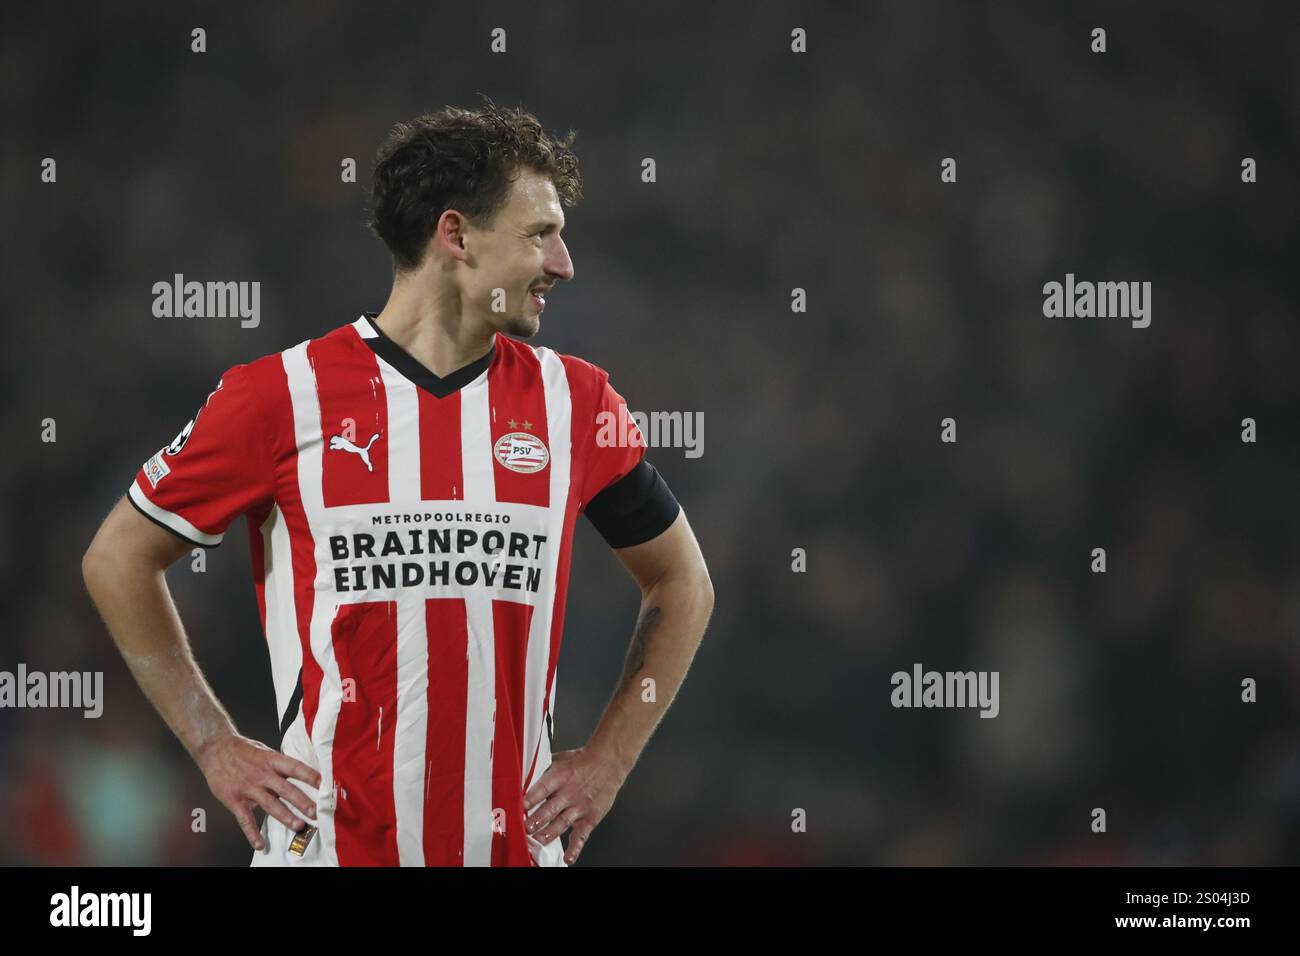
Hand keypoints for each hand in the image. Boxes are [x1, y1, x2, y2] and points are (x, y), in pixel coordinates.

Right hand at [195, 732, 321, 850]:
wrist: (215, 749)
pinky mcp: (235, 800)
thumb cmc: (244, 750)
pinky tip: (260, 844)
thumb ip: (281, 765)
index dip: (311, 776)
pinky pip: (245, 819)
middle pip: (286, 789)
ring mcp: (248, 788)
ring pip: (270, 805)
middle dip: (303, 802)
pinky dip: (252, 833)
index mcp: (272, 760)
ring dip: (286, 817)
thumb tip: (304, 774)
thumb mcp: (266, 751)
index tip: (325, 785)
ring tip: (299, 826)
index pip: (295, 768)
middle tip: (316, 813)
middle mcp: (262, 774)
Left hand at [523, 745, 626, 864]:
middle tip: (524, 829)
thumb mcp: (560, 758)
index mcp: (560, 776)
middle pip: (550, 809)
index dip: (530, 799)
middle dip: (536, 820)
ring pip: (561, 823)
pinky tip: (568, 857)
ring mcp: (579, 807)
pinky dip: (575, 848)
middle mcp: (569, 793)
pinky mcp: (589, 818)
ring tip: (536, 841)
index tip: (518, 808)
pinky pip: (581, 835)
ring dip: (547, 834)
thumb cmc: (582, 761)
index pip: (542, 788)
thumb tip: (521, 776)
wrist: (608, 763)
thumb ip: (542, 769)